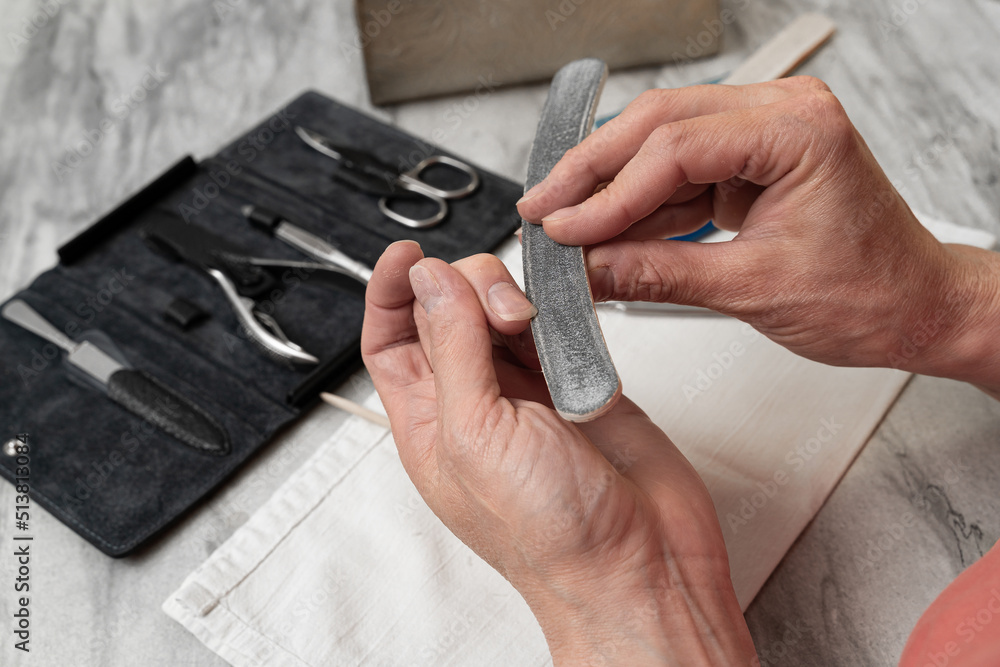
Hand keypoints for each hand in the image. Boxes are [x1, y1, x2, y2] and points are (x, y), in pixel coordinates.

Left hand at [361, 241, 755, 665]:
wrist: (640, 566)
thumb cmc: (552, 536)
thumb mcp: (476, 435)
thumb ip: (451, 348)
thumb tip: (429, 282)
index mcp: (431, 423)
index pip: (391, 339)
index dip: (393, 291)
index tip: (409, 255)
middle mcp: (477, 403)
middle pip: (450, 312)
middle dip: (467, 289)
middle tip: (501, 310)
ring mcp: (530, 393)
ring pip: (505, 312)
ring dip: (514, 298)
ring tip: (536, 322)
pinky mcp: (579, 384)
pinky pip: (561, 324)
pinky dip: (562, 309)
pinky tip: (567, 318)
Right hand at [517, 77, 999, 394]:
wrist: (916, 309)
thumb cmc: (873, 293)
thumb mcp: (755, 289)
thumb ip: (661, 275)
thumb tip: (591, 271)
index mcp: (797, 130)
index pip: (675, 147)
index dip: (609, 192)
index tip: (564, 229)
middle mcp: (780, 117)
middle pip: (658, 126)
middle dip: (594, 172)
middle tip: (543, 209)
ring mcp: (763, 137)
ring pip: (661, 147)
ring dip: (611, 190)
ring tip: (563, 226)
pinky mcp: (751, 166)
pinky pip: (679, 177)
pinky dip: (640, 208)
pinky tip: (605, 235)